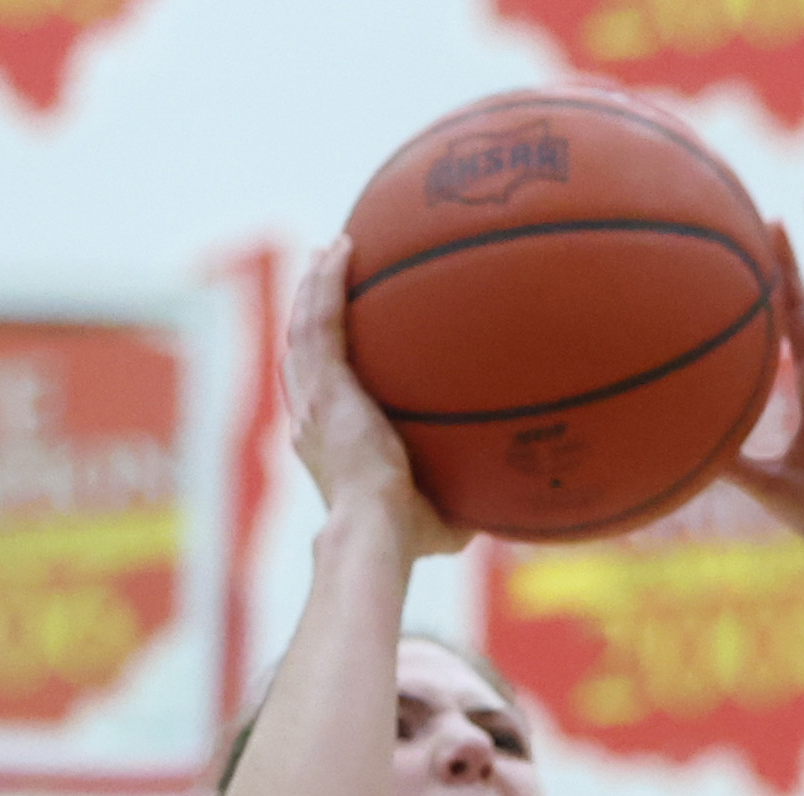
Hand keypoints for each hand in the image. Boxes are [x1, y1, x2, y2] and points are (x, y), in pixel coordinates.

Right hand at [283, 239, 468, 561]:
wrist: (375, 531)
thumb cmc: (404, 539)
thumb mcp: (437, 522)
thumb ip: (460, 508)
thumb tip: (502, 512)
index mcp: (325, 443)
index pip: (316, 392)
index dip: (320, 362)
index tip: (334, 339)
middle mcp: (309, 417)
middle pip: (301, 350)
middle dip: (308, 309)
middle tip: (320, 275)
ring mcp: (312, 399)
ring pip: (303, 326)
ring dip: (313, 284)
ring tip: (328, 250)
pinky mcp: (324, 384)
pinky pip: (321, 319)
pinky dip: (328, 282)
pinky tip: (343, 248)